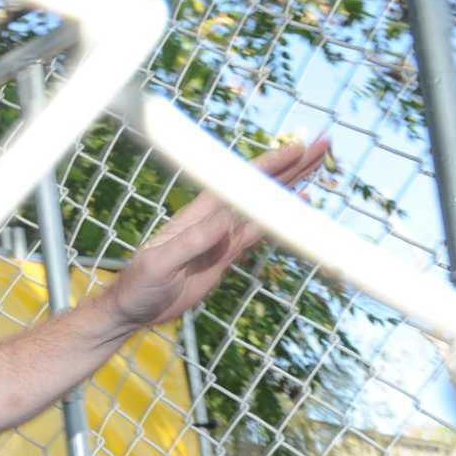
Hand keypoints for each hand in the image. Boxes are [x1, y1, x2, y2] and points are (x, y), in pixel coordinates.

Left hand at [99, 136, 331, 334]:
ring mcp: (221, 236)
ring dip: (290, 185)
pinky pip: (259, 232)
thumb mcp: (159, 264)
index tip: (296, 148)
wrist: (133, 309)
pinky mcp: (226, 255)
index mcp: (197, 215)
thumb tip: (224, 221)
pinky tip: (298, 205)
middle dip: (290, 166)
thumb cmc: (138, 285)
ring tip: (318, 165)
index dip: (268, 166)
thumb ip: (190, 243)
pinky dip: (280, 218)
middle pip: (257, 186)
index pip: (238, 183)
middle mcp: (213, 219)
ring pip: (263, 205)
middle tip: (323, 146)